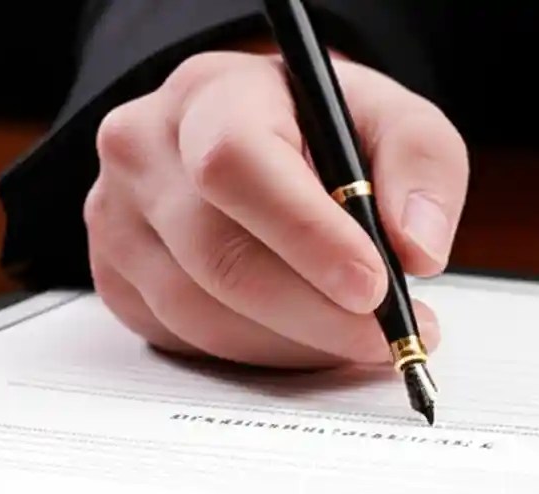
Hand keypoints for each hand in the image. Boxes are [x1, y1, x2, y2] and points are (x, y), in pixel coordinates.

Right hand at [84, 48, 467, 367]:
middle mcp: (143, 151)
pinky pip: (189, 341)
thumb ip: (421, 170)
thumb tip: (417, 251)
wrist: (258, 137)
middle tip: (390, 335)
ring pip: (203, 313)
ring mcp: (118, 220)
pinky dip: (263, 354)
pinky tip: (310, 336)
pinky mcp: (118, 280)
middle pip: (220, 256)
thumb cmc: (324, 129)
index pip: (238, 165)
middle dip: (318, 313)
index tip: (373, 286)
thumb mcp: (394, 120)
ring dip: (297, 343)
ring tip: (364, 337)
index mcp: (208, 94)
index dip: (307, 235)